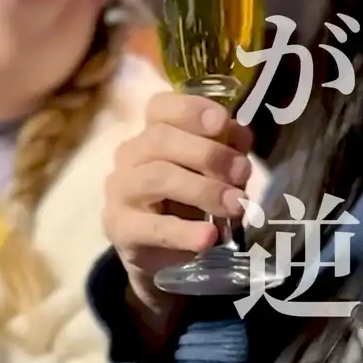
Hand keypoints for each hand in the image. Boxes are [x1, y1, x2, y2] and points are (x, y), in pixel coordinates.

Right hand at [103, 91, 253, 341]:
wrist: (162, 256)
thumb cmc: (189, 200)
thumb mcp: (214, 171)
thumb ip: (227, 148)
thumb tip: (240, 135)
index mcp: (152, 132)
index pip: (160, 106)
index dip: (191, 108)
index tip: (222, 121)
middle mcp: (131, 154)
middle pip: (161, 139)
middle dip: (208, 154)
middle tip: (243, 172)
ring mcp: (121, 190)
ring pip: (158, 176)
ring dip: (203, 190)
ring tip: (235, 205)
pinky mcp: (119, 228)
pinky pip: (151, 226)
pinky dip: (184, 232)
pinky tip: (209, 237)